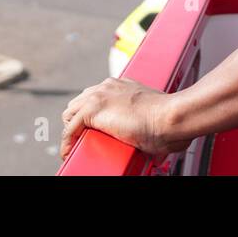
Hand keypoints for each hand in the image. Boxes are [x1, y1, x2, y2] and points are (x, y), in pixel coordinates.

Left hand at [60, 78, 190, 160]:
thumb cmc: (168, 119)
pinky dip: (67, 142)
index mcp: (120, 85)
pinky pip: (70, 129)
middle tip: (82, 138)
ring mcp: (98, 96)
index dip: (91, 114)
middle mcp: (107, 86)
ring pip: (71, 113)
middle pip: (79, 102)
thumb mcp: (150, 114)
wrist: (169, 117)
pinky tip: (69, 151)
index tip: (94, 128)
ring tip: (76, 145)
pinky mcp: (92, 110)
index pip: (95, 96)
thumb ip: (144, 120)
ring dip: (72, 130)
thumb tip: (153, 146)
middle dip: (78, 120)